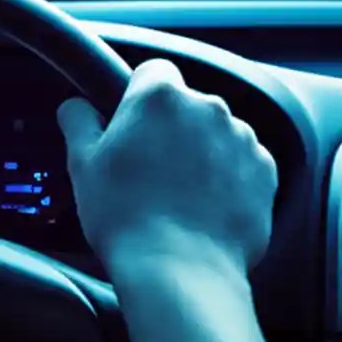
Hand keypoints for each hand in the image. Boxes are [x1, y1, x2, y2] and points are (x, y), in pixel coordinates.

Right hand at [57, 59, 276, 274]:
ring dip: (202, 151)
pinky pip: (243, 162)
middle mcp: (207, 107)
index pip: (152, 71)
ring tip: (179, 193)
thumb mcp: (83, 165)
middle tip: (150, 168)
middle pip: (186, 103)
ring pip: (216, 132)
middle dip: (172, 127)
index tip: (133, 124)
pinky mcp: (265, 170)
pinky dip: (229, 177)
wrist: (180, 270)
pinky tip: (206, 205)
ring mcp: (241, 138)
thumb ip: (79, 122)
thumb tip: (76, 107)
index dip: (139, 96)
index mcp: (159, 96)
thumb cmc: (127, 217)